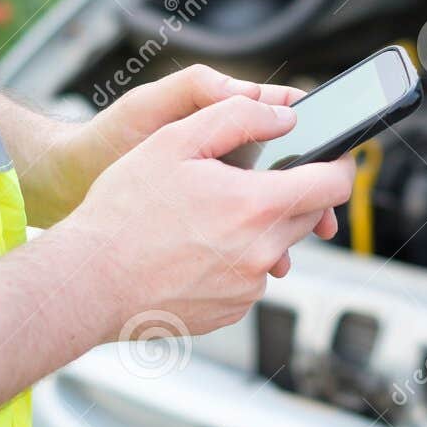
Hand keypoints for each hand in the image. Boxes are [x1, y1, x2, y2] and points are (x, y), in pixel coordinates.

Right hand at [60, 95, 355, 339]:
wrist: (88, 283)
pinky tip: (192, 250)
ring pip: (276, 247)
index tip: (330, 155)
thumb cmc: (122, 214)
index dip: (338, 163)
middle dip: (289, 193)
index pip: (333, 184)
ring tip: (205, 217)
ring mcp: (247, 288)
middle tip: (245, 180)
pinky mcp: (231, 312)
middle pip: (307, 215)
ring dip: (256, 228)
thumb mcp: (174, 141)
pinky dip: (233, 260)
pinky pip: (249, 277)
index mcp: (256, 206)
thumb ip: (238, 117)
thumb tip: (283, 115)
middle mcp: (262, 253)